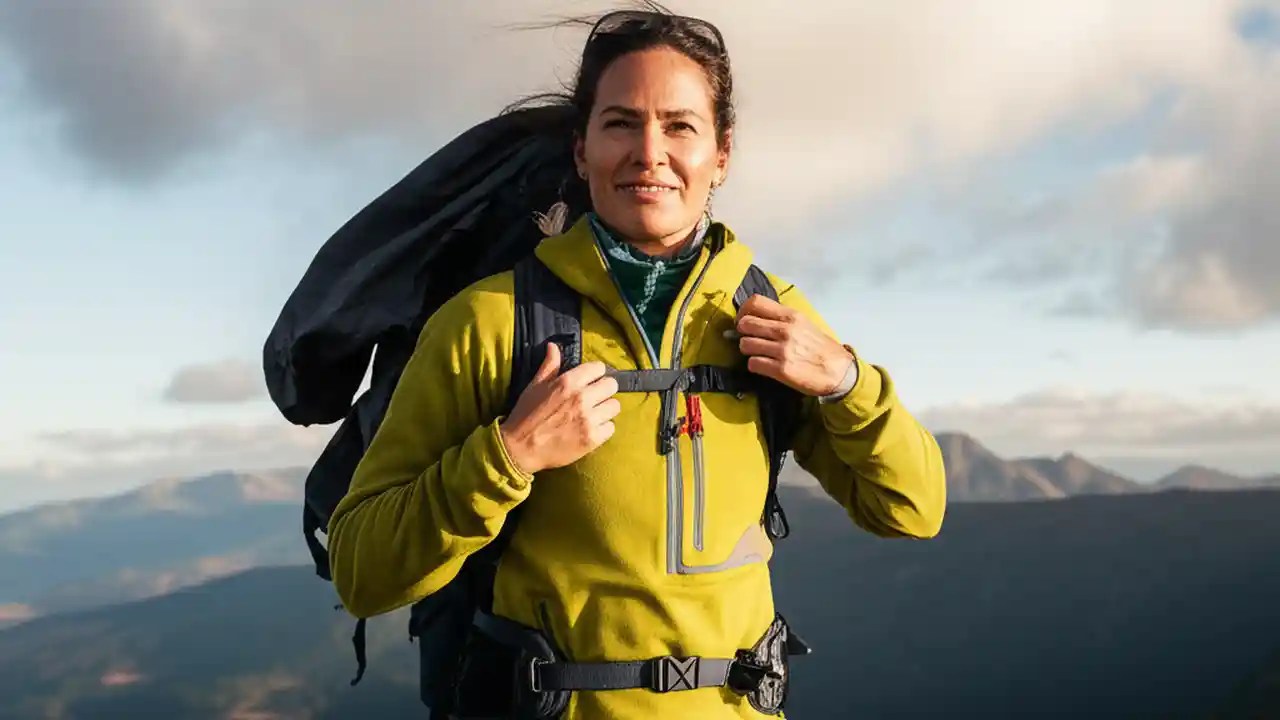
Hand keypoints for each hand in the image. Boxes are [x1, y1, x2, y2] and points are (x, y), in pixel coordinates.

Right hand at [499, 342, 620, 474]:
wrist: (520, 448)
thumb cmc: (526, 415)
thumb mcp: (535, 386)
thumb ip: (549, 365)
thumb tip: (553, 346)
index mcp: (568, 382)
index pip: (599, 368)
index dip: (595, 374)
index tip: (590, 381)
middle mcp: (581, 398)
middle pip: (611, 385)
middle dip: (603, 390)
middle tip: (594, 398)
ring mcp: (588, 419)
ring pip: (614, 406)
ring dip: (605, 410)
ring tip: (594, 414)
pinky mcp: (592, 438)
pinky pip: (611, 428)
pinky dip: (603, 429)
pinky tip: (591, 429)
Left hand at [734, 294, 853, 396]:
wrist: (839, 372)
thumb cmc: (821, 347)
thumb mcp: (804, 324)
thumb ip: (781, 319)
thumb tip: (754, 318)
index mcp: (791, 316)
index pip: (755, 302)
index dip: (743, 311)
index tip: (743, 320)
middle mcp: (785, 330)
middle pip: (746, 323)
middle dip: (742, 332)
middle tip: (749, 338)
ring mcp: (782, 350)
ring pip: (745, 344)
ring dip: (748, 350)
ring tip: (757, 353)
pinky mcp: (781, 370)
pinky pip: (753, 364)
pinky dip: (755, 365)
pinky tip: (763, 365)